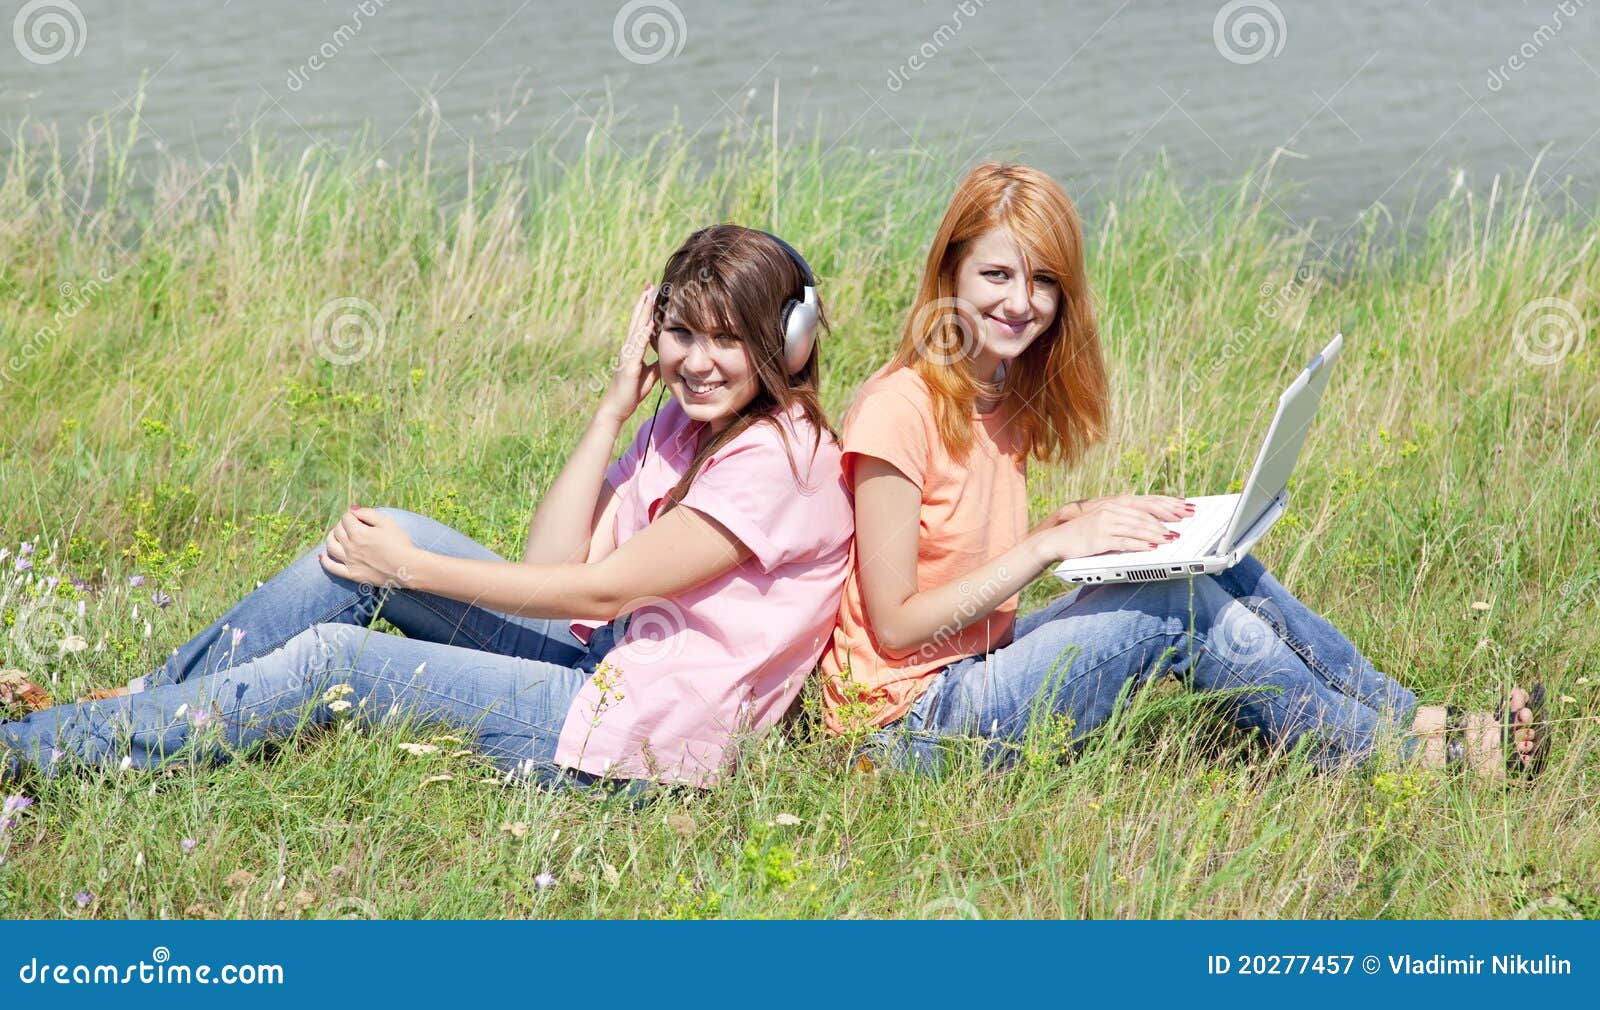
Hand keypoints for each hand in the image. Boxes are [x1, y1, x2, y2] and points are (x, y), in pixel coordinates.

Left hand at [318, 506, 419, 588]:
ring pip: (331, 546)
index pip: (346, 518)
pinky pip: (332, 567)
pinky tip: (322, 556)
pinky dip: (325, 561)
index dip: (352, 515)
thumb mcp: (387, 523)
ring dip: (331, 537)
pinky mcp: (352, 574)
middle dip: (343, 524)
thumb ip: (368, 513)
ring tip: (337, 535)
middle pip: (337, 530)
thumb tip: (353, 510)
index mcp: (359, 532)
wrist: (408, 568)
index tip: (360, 517)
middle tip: (352, 525)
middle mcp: (350, 546)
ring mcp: (349, 561)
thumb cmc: (400, 543)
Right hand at [597, 283, 662, 423]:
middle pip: (636, 321)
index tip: (653, 294)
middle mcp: (628, 349)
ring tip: (648, 296)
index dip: (646, 309)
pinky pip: (637, 347)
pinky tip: (648, 323)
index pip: (640, 325)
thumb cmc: (631, 392)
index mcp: (633, 350)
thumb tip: (667, 356)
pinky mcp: (629, 366)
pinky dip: (643, 334)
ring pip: (636, 329)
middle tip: (650, 285)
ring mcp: (627, 356)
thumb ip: (656, 364)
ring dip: (642, 312)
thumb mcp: (649, 375)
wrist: (617, 408)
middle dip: (643, 303)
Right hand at [1035, 497, 1186, 561]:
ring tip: (1169, 540)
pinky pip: (1124, 542)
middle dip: (1164, 523)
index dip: (1164, 507)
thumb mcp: (1102, 522)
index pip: (1144, 504)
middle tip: (1179, 530)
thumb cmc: (1080, 534)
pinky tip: (1150, 548)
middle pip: (1143, 516)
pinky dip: (1139, 545)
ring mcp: (1104, 524)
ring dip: (1155, 535)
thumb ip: (1121, 521)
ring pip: (1136, 528)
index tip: (1181, 511)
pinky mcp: (1099, 538)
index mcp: (1113, 505)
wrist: (1056, 540)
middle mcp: (1110, 511)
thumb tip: (1144, 526)